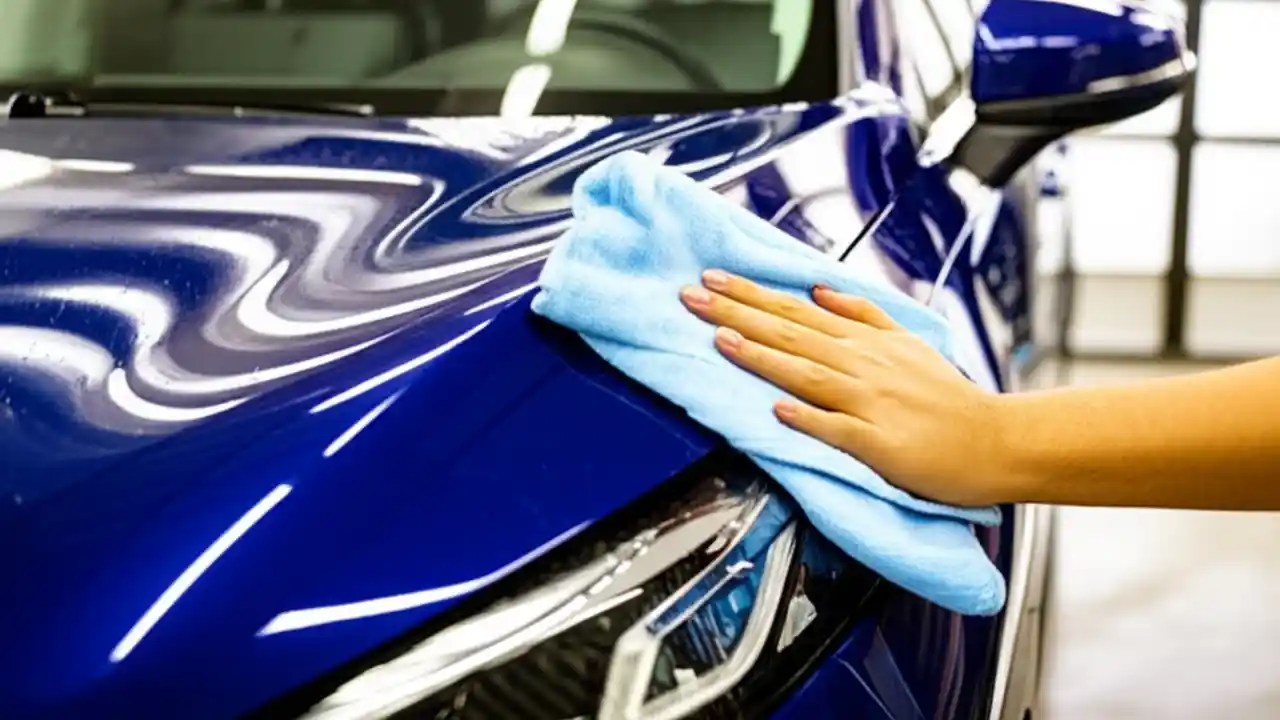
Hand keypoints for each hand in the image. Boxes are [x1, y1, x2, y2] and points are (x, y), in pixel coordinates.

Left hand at [679, 270, 1016, 506]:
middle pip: (790, 335)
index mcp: (866, 343)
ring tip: (721, 340)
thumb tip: (820, 290)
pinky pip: (839, 430)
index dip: (751, 295)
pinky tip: (777, 410)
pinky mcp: (881, 444)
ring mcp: (872, 403)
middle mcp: (864, 365)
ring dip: (762, 355)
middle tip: (693, 296)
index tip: (712, 279)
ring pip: (807, 374)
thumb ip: (863, 314)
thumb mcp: (907, 342)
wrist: (995, 441)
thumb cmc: (948, 398)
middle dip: (738, 313)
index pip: (796, 312)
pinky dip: (808, 418)